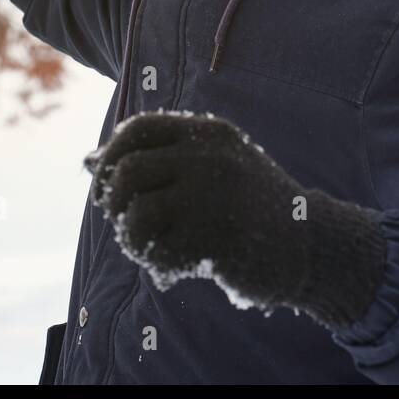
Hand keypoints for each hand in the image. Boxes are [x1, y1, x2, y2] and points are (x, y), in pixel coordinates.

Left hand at [84, 110, 388, 330]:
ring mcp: (213, 195)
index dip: (112, 155)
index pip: (139, 128)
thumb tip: (87, 162)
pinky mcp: (216, 236)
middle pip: (128, 170)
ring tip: (149, 249)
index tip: (109, 186)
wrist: (311, 246)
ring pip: (136, 212)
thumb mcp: (211, 172)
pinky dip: (155, 264)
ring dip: (131, 238)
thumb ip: (159, 163)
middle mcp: (210, 156)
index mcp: (209, 133)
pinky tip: (173, 269)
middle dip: (113, 202)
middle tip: (127, 224)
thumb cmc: (250, 209)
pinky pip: (156, 251)